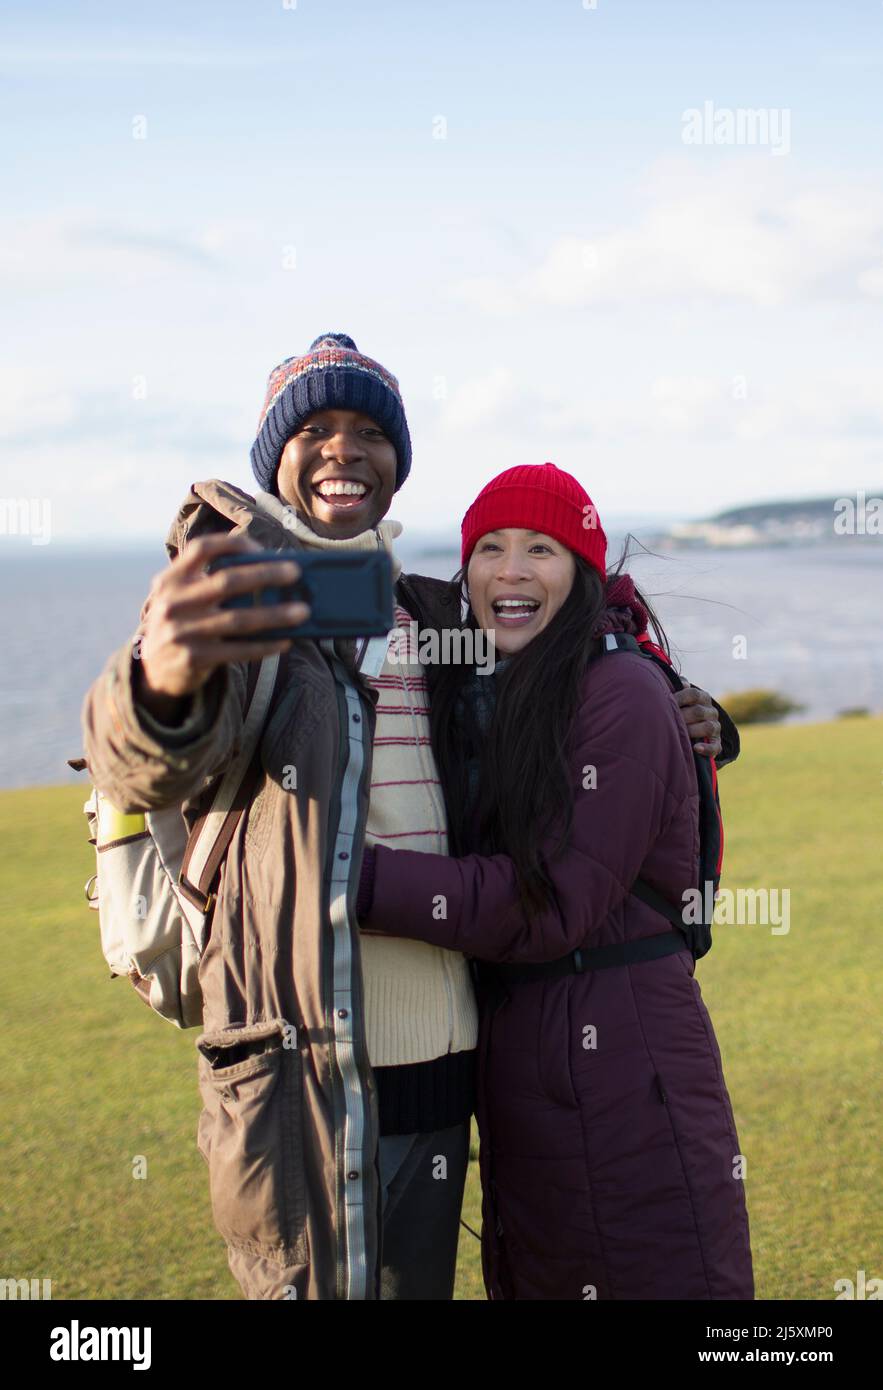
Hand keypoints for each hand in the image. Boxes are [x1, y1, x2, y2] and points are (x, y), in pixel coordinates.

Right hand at [133, 532, 309, 716]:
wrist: (153, 670)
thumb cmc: (183, 624)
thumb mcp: (184, 598)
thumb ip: (211, 583)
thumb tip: (271, 572)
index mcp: (171, 580)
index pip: (201, 549)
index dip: (233, 545)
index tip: (261, 548)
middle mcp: (173, 602)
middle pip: (226, 581)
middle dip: (265, 574)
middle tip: (295, 573)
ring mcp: (181, 632)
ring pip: (238, 619)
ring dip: (275, 614)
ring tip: (302, 611)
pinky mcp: (193, 658)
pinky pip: (237, 650)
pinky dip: (264, 646)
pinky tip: (285, 641)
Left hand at [675, 685, 720, 758]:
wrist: (691, 727)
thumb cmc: (681, 708)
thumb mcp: (680, 696)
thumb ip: (679, 686)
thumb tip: (682, 683)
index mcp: (703, 697)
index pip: (693, 694)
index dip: (679, 698)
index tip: (666, 702)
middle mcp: (712, 712)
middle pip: (698, 712)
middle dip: (682, 716)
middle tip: (668, 720)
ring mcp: (715, 727)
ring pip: (708, 727)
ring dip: (692, 730)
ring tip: (679, 733)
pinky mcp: (716, 743)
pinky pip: (715, 747)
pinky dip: (707, 749)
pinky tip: (696, 748)